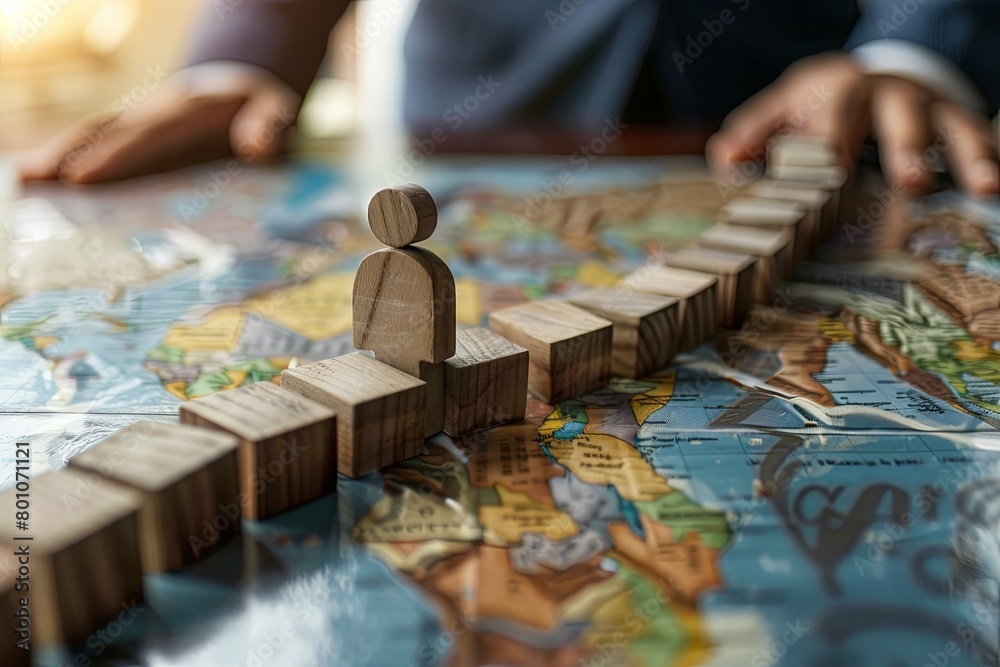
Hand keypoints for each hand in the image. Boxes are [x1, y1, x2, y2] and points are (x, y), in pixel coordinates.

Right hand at [19, 69, 299, 183]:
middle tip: (37, 181)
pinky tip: (40, 174)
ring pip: (94, 135)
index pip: (146, 138)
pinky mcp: (133, 132)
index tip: (83, 176)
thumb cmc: (261, 107)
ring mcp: (139, 121)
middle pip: (108, 135)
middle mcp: (153, 114)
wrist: (242, 84)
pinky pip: (97, 140)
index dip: (115, 157)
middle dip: (73, 157)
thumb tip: (256, 148)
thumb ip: (268, 127)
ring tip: (26, 179)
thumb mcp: (275, 112)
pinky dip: (68, 154)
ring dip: (60, 155)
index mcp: (185, 114)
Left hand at [707, 52, 998, 196]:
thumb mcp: (782, 110)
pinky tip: (996, 190)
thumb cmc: (818, 105)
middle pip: (901, 116)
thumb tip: (727, 159)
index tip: (834, 175)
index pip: (835, 117)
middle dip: (907, 146)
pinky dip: (991, 162)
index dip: (835, 143)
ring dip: (966, 156)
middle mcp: (889, 94)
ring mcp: (929, 108)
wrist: (870, 75)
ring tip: (980, 187)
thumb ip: (752, 134)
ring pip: (953, 128)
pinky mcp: (958, 123)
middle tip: (912, 181)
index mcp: (839, 90)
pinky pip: (981, 139)